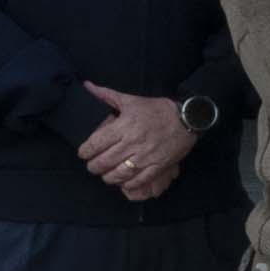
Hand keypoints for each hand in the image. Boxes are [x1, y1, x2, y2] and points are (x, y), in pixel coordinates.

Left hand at [80, 85, 192, 202]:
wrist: (186, 118)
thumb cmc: (156, 109)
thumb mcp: (131, 100)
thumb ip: (107, 95)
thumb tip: (87, 85)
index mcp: (124, 126)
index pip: (96, 144)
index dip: (85, 152)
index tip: (83, 153)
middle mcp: (133, 143)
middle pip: (104, 162)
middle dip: (93, 166)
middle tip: (92, 166)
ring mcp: (146, 156)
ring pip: (119, 174)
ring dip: (108, 177)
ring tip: (105, 175)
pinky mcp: (158, 166)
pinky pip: (138, 180)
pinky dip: (127, 184)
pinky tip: (123, 182)